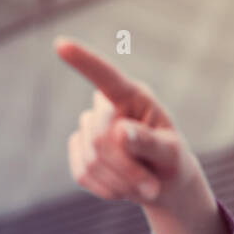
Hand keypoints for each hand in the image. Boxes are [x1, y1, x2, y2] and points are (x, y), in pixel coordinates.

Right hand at [55, 36, 205, 208]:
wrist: (162, 183)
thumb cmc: (170, 160)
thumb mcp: (171, 153)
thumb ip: (150, 142)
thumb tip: (120, 133)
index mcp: (132, 96)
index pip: (106, 77)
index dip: (84, 61)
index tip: (62, 45)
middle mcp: (106, 106)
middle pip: (100, 137)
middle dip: (126, 168)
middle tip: (153, 188)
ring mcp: (88, 128)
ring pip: (92, 159)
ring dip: (122, 182)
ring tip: (144, 186)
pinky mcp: (78, 152)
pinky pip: (83, 174)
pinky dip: (108, 189)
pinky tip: (124, 188)